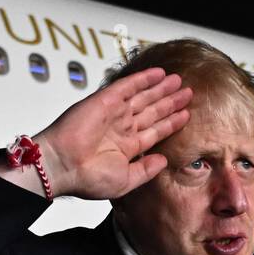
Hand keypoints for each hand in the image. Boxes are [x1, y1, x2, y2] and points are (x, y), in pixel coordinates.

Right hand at [3, 67, 191, 198]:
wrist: (64, 166)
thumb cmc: (88, 178)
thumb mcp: (126, 180)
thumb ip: (146, 170)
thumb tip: (163, 160)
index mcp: (126, 147)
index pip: (155, 131)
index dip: (171, 122)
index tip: (186, 114)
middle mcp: (121, 128)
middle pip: (152, 111)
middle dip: (170, 102)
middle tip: (188, 92)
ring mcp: (114, 113)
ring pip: (143, 97)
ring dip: (161, 88)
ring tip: (179, 81)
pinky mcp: (105, 100)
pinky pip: (128, 86)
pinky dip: (143, 79)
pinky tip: (159, 74)